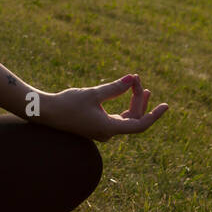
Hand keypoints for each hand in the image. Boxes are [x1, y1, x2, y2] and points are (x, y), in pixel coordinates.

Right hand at [39, 75, 167, 141]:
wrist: (46, 112)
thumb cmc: (68, 103)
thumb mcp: (93, 94)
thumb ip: (114, 88)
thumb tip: (132, 79)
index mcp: (109, 128)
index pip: (140, 125)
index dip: (154, 115)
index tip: (166, 106)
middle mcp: (108, 133)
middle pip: (133, 118)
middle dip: (138, 99)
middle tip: (138, 80)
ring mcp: (102, 131)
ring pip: (126, 118)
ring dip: (133, 102)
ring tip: (138, 85)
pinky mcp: (96, 126)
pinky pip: (117, 118)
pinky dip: (123, 106)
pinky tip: (125, 94)